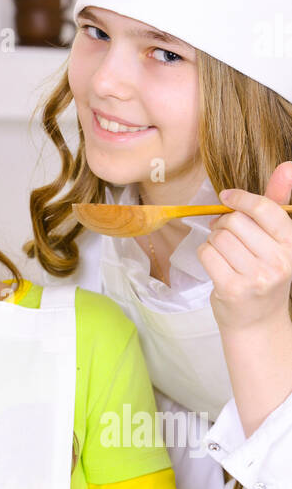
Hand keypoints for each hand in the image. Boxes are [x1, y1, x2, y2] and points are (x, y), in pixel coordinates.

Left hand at [197, 163, 291, 332]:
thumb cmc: (264, 274)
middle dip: (224, 223)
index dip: (241, 198)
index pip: (264, 208)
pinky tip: (216, 265)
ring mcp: (256, 277)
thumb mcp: (276, 241)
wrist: (258, 322)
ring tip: (225, 254)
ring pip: (219, 237)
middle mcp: (278, 261)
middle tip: (226, 235)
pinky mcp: (232, 289)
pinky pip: (206, 253)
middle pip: (235, 221)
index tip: (227, 197)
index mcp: (291, 245)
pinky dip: (205, 255)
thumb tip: (287, 166)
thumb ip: (276, 204)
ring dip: (214, 241)